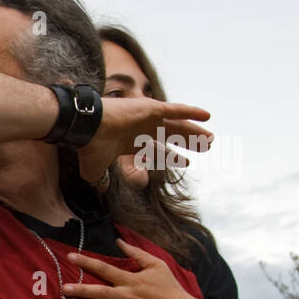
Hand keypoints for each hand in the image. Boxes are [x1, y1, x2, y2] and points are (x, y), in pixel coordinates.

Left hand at [63, 239, 209, 298]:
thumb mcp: (157, 265)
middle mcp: (129, 296)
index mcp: (132, 280)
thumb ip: (137, 253)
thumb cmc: (170, 288)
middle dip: (81, 289)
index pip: (105, 269)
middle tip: (63, 288)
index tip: (70, 256)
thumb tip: (120, 241)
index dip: (87, 262)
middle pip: (101, 291)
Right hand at [77, 95, 210, 183]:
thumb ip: (101, 180)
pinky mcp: (151, 108)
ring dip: (195, 132)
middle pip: (172, 137)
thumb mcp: (95, 170)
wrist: (87, 128)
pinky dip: (192, 112)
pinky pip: (177, 110)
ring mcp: (147, 118)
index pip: (156, 151)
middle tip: (206, 147)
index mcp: (130, 143)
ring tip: (211, 138)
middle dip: (189, 143)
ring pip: (178, 126)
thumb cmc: (90, 148)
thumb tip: (101, 190)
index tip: (186, 162)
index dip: (172, 157)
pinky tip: (208, 116)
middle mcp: (141, 130)